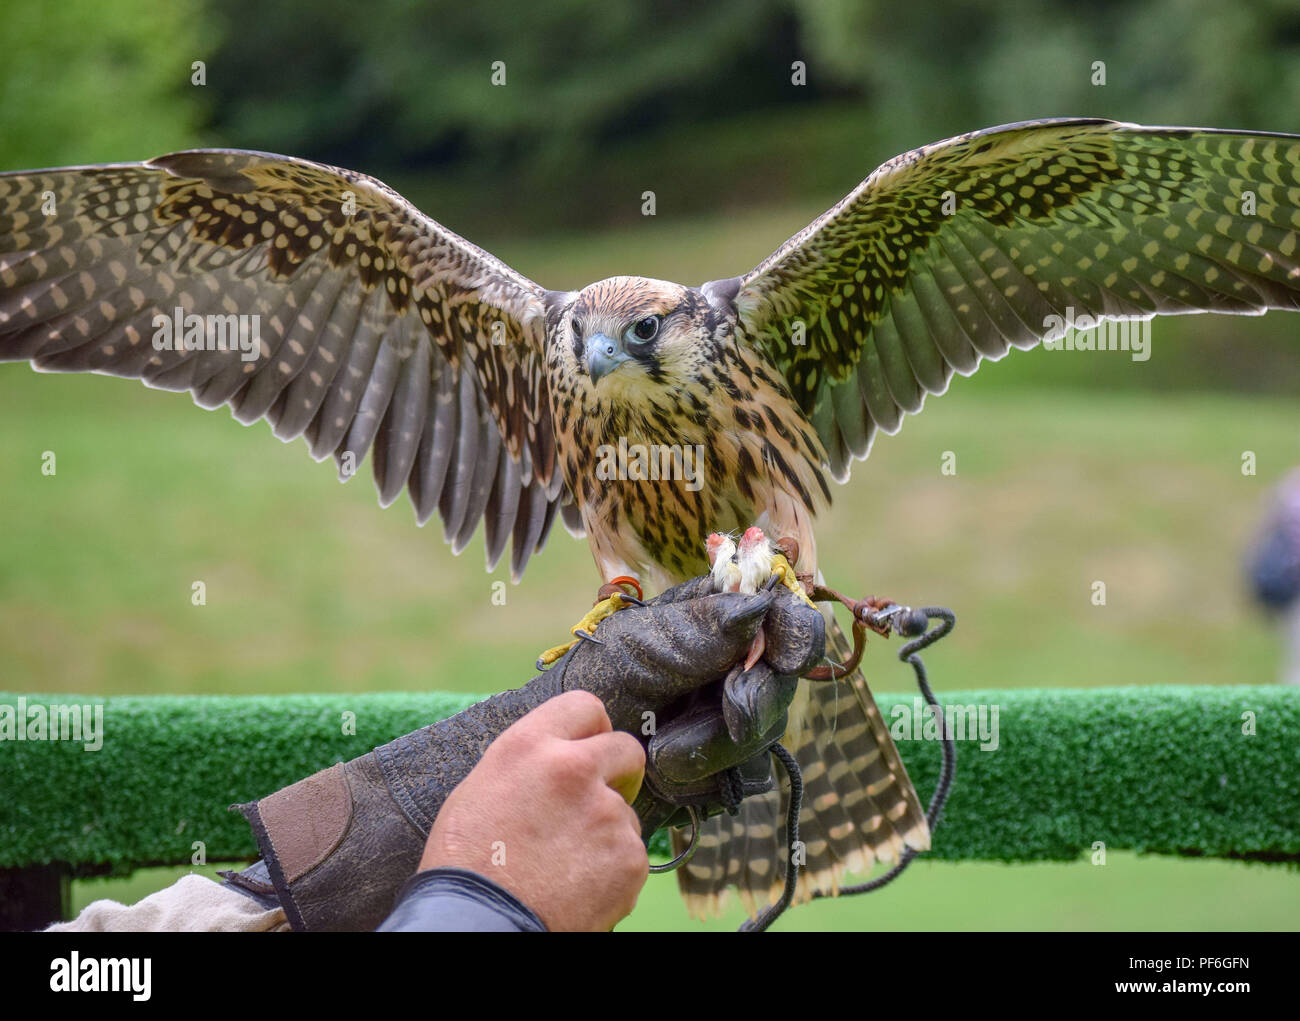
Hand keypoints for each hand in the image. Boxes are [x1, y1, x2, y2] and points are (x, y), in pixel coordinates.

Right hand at [418, 690, 648, 930]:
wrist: (478, 925)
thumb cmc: (467, 864)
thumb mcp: (482, 788)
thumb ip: (529, 763)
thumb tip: (559, 756)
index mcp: (530, 746)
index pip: (585, 705)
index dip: (592, 729)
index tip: (592, 747)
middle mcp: (574, 769)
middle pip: (625, 750)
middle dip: (618, 773)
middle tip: (596, 801)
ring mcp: (607, 813)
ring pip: (626, 812)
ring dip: (607, 832)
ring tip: (565, 864)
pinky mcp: (629, 856)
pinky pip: (632, 854)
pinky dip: (613, 871)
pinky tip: (578, 886)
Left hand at [551, 579, 824, 830]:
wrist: (561, 760)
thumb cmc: (591, 684)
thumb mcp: (638, 648)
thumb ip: (700, 631)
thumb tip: (756, 605)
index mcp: (717, 622)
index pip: (782, 618)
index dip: (795, 633)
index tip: (786, 655)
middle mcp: (734, 669)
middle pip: (781, 682)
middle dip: (749, 701)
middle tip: (726, 711)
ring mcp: (732, 720)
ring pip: (764, 735)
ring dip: (714, 747)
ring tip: (660, 751)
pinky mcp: (724, 770)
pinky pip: (745, 779)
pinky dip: (705, 780)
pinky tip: (666, 775)